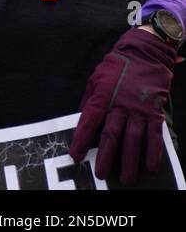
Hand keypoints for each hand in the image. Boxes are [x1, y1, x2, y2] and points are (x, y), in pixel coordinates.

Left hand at [68, 26, 175, 184]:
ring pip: (133, 139)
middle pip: (111, 135)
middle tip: (101, 174)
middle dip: (106, 157)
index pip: (88, 121)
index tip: (76, 155)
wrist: (144, 52)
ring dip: (130, 161)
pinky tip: (150, 166)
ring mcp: (139, 109)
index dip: (81, 139)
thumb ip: (90, 101)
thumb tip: (83, 120)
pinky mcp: (155, 111)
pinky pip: (154, 135)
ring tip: (127, 179)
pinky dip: (153, 152)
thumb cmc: (116, 66)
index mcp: (101, 96)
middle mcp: (120, 105)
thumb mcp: (96, 79)